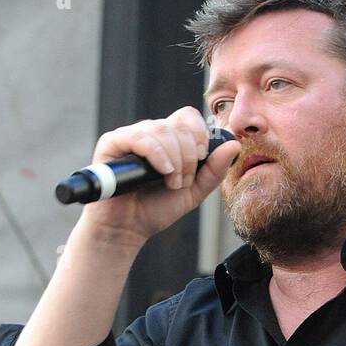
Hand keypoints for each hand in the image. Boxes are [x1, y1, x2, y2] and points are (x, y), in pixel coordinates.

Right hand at [78, 106, 240, 246]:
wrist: (128, 228)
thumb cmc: (156, 209)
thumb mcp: (194, 192)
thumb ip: (214, 171)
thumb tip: (234, 144)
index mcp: (169, 140)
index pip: (189, 117)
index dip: (200, 134)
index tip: (202, 159)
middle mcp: (150, 133)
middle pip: (179, 126)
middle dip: (189, 157)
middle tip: (182, 182)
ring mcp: (130, 136)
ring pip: (162, 130)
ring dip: (175, 160)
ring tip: (171, 184)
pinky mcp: (112, 143)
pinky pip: (139, 137)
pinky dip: (157, 154)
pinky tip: (163, 172)